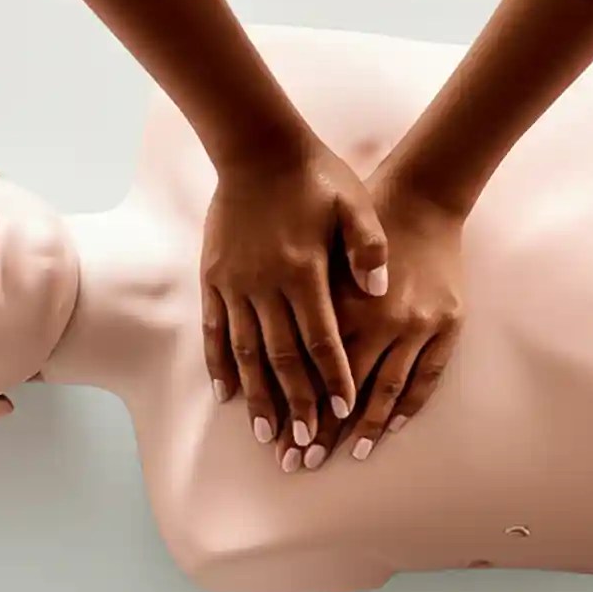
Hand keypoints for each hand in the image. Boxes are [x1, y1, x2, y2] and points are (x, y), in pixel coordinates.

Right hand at [201, 137, 389, 448]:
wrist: (257, 147)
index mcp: (303, 270)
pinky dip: (220, 365)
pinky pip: (214, 331)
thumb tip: (378, 291)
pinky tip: (226, 394)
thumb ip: (368, 248)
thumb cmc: (315, 175)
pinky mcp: (213, 277)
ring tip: (266, 433)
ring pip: (246, 353)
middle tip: (305, 445)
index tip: (344, 412)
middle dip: (296, 405)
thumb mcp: (354, 203)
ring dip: (257, 396)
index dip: (333, 378)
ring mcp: (234, 283)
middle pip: (282, 358)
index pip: (322, 340)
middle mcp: (264, 284)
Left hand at [283, 173, 465, 469]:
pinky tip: (388, 427)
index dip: (295, 408)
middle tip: (299, 463)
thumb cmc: (360, 220)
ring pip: (386, 390)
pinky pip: (426, 376)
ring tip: (347, 456)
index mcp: (343, 305)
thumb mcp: (324, 253)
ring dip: (364, 428)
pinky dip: (407, 404)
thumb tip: (269, 349)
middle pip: (345, 390)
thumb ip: (305, 300)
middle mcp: (380, 321)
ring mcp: (417, 326)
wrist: (421, 194)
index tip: (276, 440)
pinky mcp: (446, 324)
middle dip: (322, 430)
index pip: (314, 373)